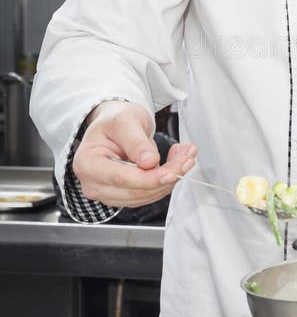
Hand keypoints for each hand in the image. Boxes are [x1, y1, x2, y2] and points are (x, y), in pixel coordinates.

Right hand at [73, 100, 196, 207]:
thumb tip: (149, 162)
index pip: (121, 178)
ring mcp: (108, 193)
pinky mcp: (124, 196)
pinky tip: (175, 163)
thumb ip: (136, 141)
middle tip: (188, 156)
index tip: (172, 171)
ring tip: (184, 155)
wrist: (116, 125)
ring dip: (171, 177)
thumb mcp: (125, 121)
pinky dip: (166, 180)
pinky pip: (150, 194)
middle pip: (136, 190)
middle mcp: (94, 184)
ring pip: (147, 195)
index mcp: (87, 164)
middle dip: (167, 175)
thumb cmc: (115, 120)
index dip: (150, 178)